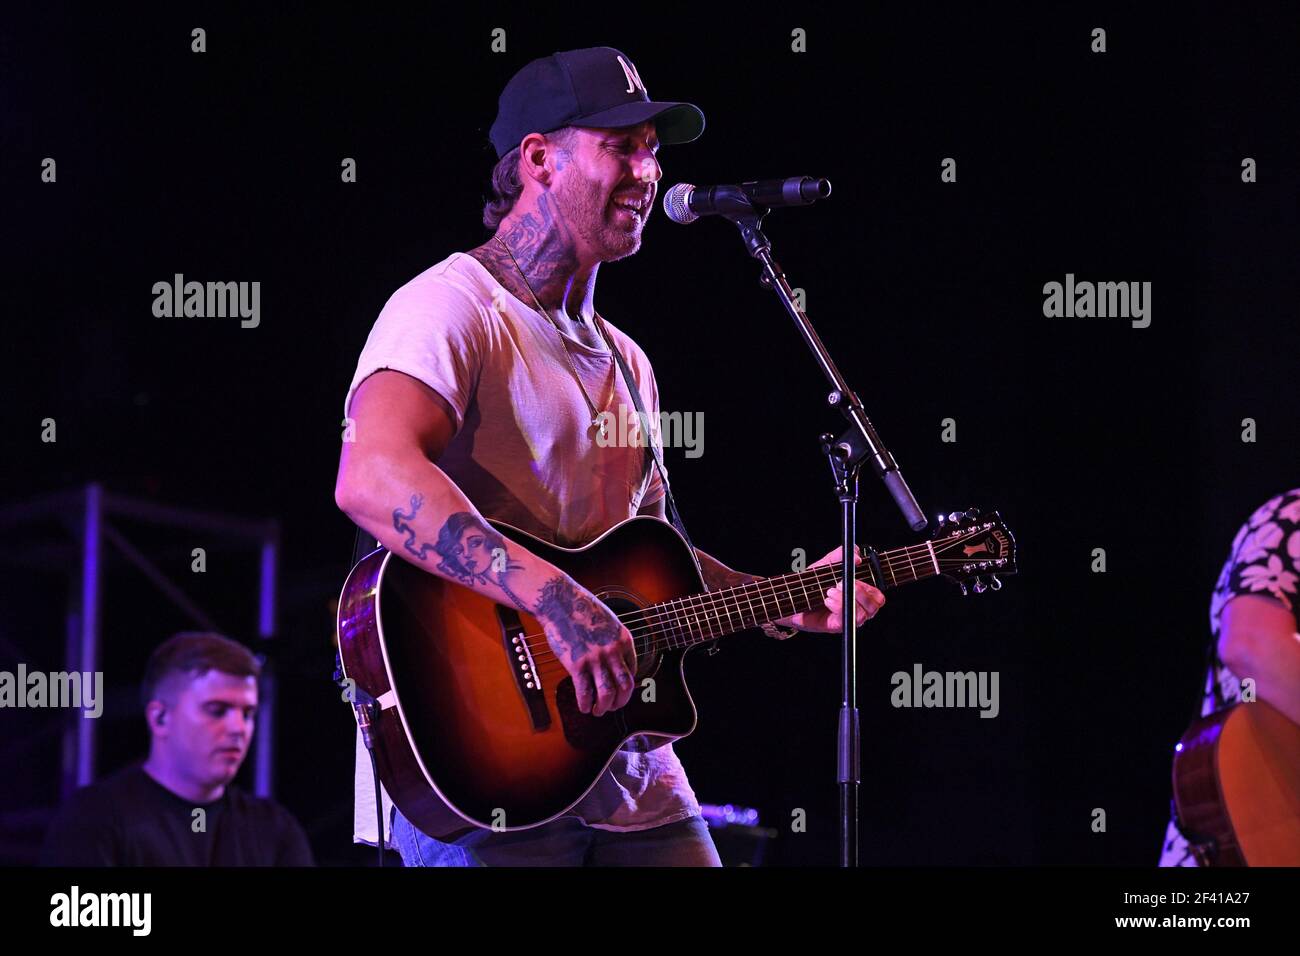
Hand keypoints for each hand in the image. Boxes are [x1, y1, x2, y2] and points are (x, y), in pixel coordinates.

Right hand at [534, 577, 637, 715]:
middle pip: (625, 686)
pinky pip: (585, 692)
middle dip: (620, 702)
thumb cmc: (580, 608)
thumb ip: (613, 640)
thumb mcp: (608, 622)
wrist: (560, 601)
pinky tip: (583, 707)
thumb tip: (613, 660)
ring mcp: (595, 659)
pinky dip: (585, 704)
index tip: (618, 690)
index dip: (626, 685)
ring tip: (597, 711)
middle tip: (612, 707)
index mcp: (623, 640)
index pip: (632, 671)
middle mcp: (613, 651)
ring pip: (608, 693)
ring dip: (604, 707)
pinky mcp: (577, 664)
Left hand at [774, 546, 884, 634]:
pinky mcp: (837, 626)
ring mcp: (849, 617)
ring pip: (864, 614)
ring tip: (830, 591)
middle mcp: (858, 607)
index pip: (878, 594)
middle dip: (860, 591)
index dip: (871, 585)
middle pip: (876, 605)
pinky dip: (838, 606)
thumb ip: (841, 555)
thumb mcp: (826, 563)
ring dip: (847, 599)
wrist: (793, 597)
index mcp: (861, 593)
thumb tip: (857, 556)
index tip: (856, 575)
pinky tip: (827, 600)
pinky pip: (847, 620)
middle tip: (841, 582)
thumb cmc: (813, 581)